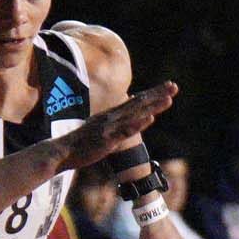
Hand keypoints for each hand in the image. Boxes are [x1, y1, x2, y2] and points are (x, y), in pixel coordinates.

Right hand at [58, 82, 177, 169]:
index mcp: (112, 114)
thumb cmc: (82, 142)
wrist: (63, 152)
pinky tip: (151, 119)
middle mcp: (113, 116)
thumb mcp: (101, 128)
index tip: (168, 87)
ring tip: (169, 99)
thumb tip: (126, 112)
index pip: (137, 101)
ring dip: (153, 106)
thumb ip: (115, 121)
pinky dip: (139, 124)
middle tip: (174, 86)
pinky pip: (126, 131)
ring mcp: (110, 126)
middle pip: (139, 103)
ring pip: (136, 114)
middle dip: (158, 94)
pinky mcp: (108, 139)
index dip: (153, 94)